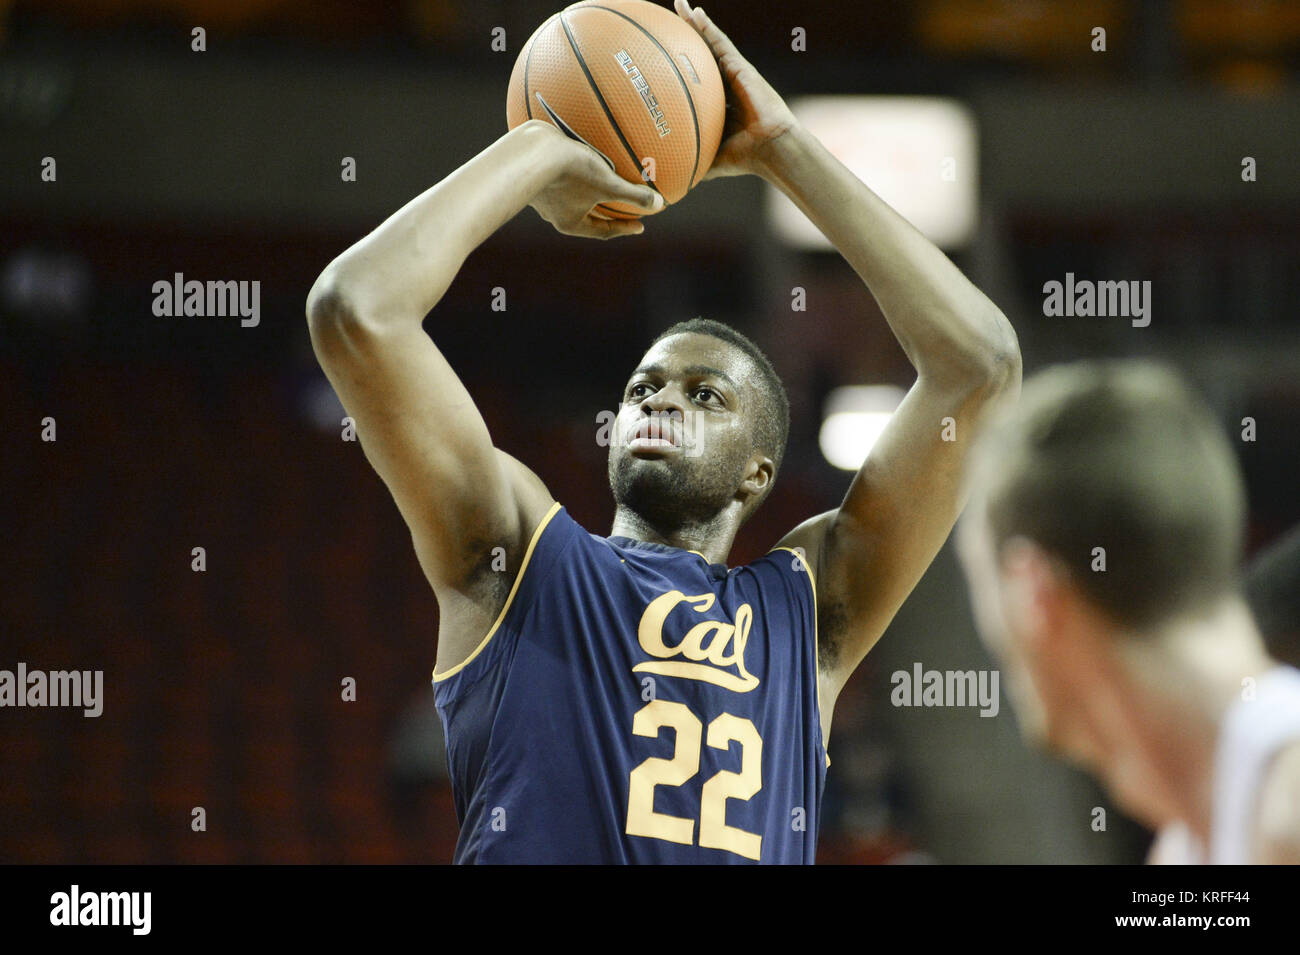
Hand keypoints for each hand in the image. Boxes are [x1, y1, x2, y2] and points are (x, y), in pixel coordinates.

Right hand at [525, 121, 663, 237]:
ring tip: (600, 180)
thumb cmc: (570, 171)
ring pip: (570, 195)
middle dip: (605, 211)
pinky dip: (572, 171)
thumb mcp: (608, 184)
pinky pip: (558, 175)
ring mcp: (541, 194)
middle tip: (622, 207)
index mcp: (570, 222)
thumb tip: (660, 205)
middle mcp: (554, 212)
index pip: (602, 231)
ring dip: (587, 190)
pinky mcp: (533, 173)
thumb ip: (634, 195)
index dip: (624, 229)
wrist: (529, 151)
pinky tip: (578, 155)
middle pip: (586, 216)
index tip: (640, 226)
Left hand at [673, 0, 799, 179]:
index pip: (693, 81)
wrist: (770, 149)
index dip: (678, 68)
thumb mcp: (709, 161)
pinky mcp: (740, 67)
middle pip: (699, 56)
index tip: (658, 58)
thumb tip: (666, 182)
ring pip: (709, 42)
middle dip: (683, 38)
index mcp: (715, 104)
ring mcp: (732, 74)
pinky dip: (706, 26)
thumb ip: (689, 163)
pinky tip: (692, 12)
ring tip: (677, 5)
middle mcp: (723, 85)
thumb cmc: (744, 159)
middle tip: (663, 22)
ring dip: (693, 24)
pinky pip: (719, 42)